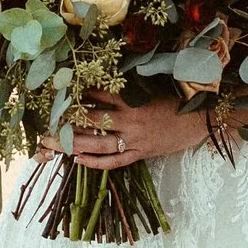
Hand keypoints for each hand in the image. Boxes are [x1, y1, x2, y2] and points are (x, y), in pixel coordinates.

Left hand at [53, 99, 213, 166]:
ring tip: (53, 142)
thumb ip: (128, 89)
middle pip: (92, 120)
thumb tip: (103, 84)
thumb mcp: (151, 89)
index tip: (61, 92)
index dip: (79, 95)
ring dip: (74, 142)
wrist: (199, 120)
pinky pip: (114, 161)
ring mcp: (134, 139)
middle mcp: (130, 120)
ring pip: (98, 143)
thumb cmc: (177, 101)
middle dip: (68, 119)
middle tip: (47, 119)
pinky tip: (78, 160)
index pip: (99, 96)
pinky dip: (95, 162)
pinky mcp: (140, 153)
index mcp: (133, 100)